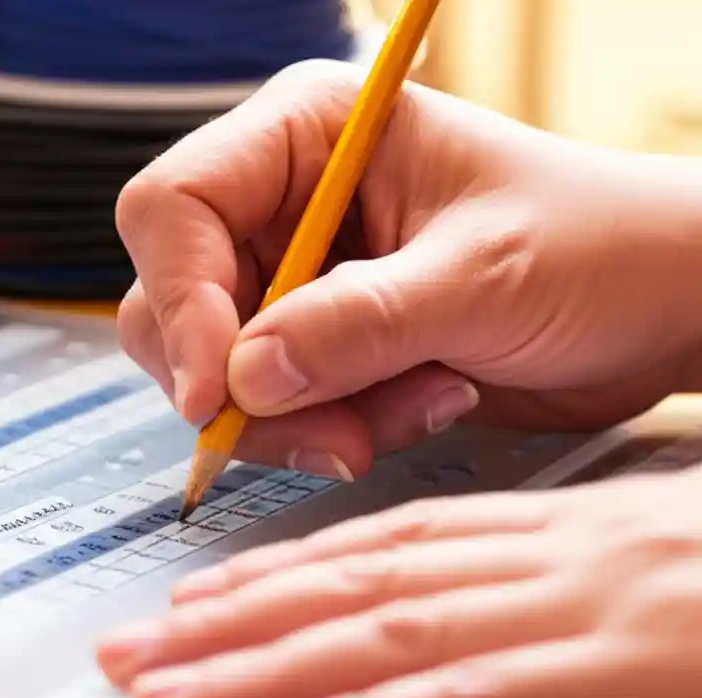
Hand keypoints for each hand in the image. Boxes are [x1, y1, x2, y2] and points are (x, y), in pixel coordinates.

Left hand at [95, 468, 701, 697]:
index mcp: (552, 533)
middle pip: (353, 586)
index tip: (193, 598)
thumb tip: (451, 640)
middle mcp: (544, 560)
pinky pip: (467, 695)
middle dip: (229, 623)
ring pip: (383, 638)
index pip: (383, 545)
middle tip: (130, 653)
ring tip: (164, 697)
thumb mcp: (648, 569)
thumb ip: (549, 594)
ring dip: (263, 672)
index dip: (275, 572)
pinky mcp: (616, 666)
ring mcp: (577, 613)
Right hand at [116, 58, 701, 480]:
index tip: (216, 389)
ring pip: (213, 368)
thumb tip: (242, 378)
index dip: (179, 298)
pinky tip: (416, 407)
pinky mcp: (311, 341)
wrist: (654, 308)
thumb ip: (355, 324)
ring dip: (302, 415)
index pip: (174, 206)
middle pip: (175, 299)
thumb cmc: (593, 247)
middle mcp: (278, 202)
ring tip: (410, 408)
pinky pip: (267, 405)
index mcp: (305, 135)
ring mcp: (290, 276)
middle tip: (331, 431)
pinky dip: (329, 429)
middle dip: (246, 381)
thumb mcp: (479, 278)